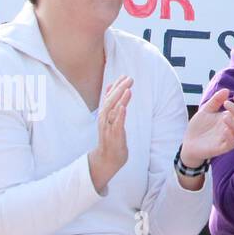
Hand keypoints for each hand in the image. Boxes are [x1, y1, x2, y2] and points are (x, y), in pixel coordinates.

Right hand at [88, 76, 131, 193]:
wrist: (107, 159)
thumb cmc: (110, 138)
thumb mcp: (110, 118)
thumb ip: (110, 104)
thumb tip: (110, 87)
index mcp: (104, 115)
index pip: (109, 97)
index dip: (116, 86)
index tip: (124, 75)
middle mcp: (104, 120)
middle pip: (110, 102)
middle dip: (119, 89)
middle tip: (129, 78)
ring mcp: (108, 128)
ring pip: (112, 111)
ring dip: (120, 99)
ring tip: (128, 89)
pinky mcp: (114, 136)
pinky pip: (116, 124)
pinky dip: (119, 115)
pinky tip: (124, 107)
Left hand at [180, 89, 233, 167]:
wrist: (188, 142)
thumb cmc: (198, 126)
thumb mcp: (205, 110)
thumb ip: (215, 101)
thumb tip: (226, 90)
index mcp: (230, 117)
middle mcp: (231, 127)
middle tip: (226, 103)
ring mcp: (227, 138)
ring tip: (225, 116)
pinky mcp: (221, 148)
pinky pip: (231, 144)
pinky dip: (230, 136)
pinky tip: (224, 129)